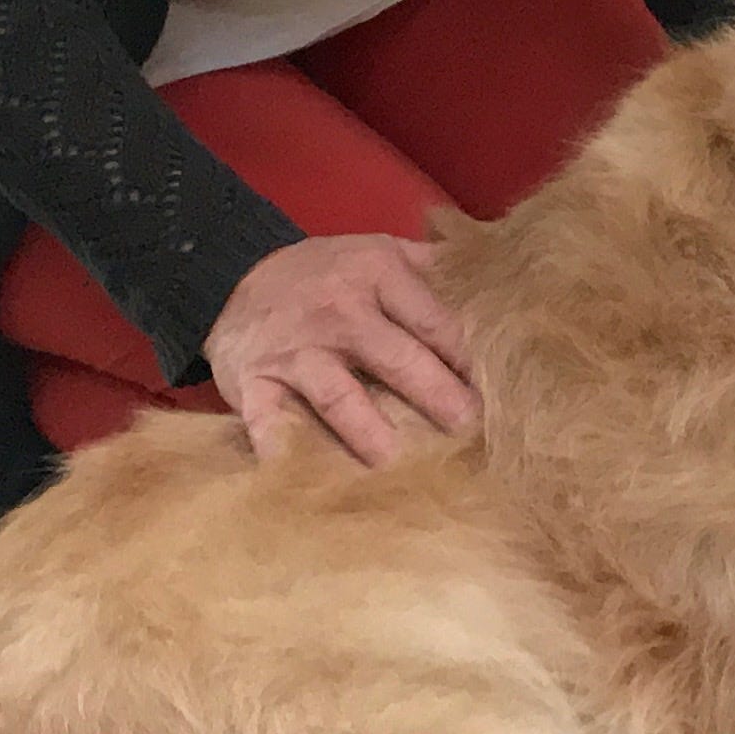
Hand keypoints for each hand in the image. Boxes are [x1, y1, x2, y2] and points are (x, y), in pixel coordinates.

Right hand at [203, 231, 480, 464]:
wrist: (232, 278)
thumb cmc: (327, 275)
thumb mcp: (380, 252)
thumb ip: (434, 268)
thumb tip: (501, 286)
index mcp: (379, 275)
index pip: (435, 322)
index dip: (469, 360)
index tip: (502, 394)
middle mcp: (340, 312)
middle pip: (398, 359)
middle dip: (439, 398)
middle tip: (471, 435)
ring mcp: (296, 350)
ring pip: (341, 397)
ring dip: (373, 436)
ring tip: (405, 471)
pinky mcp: (254, 383)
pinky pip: (270, 423)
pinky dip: (288, 452)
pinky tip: (313, 481)